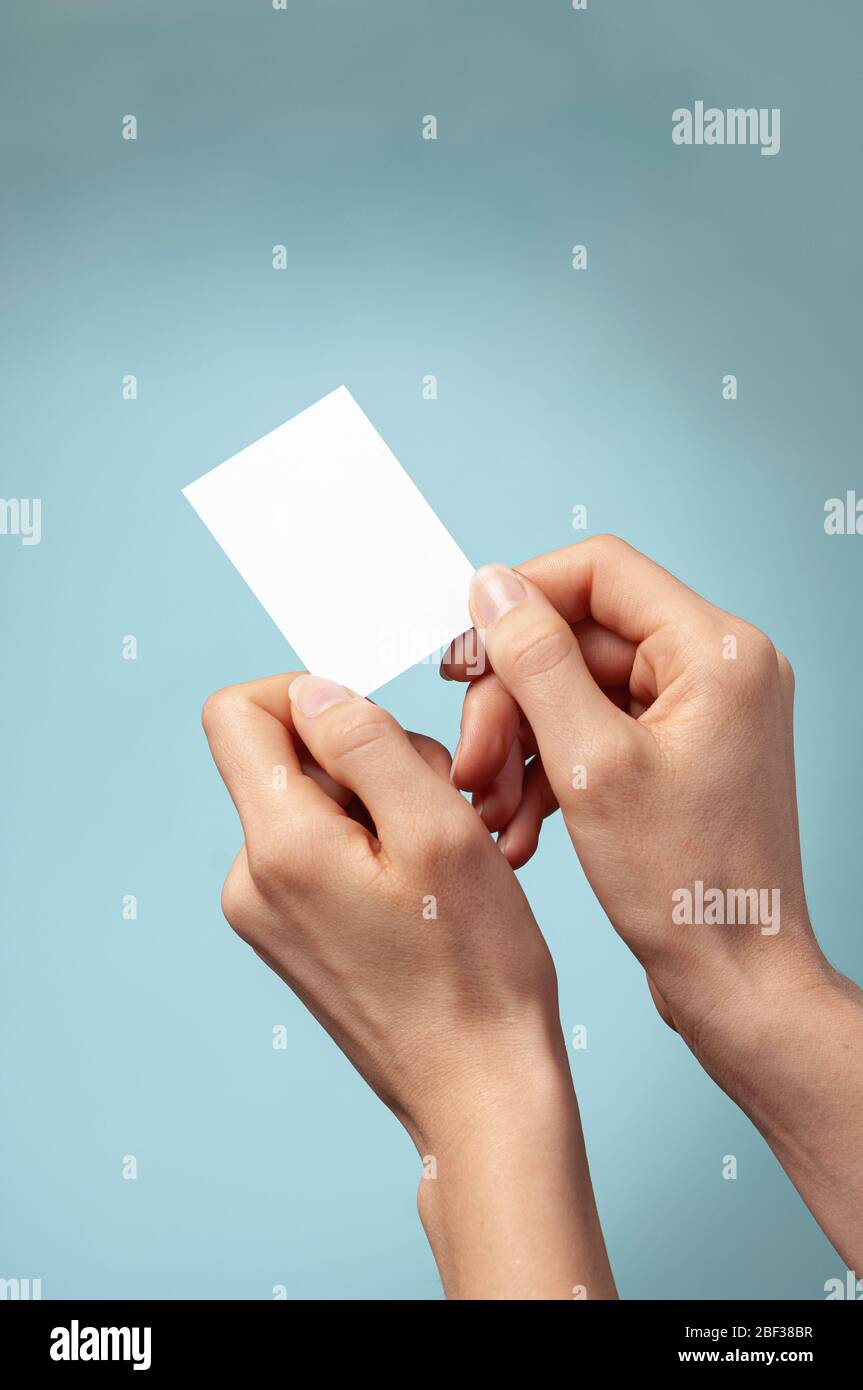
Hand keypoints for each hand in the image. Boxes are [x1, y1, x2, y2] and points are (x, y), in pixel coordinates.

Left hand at [202, 672, 615, 1298]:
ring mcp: (266, 912)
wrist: (477, 1091)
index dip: (306, 692)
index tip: (380, 729)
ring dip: (380, 804)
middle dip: (367, 759)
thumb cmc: (476, 969)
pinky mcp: (291, 934)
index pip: (236, 714)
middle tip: (444, 808)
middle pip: (287, 757)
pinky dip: (374, 846)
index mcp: (280, 846)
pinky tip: (426, 888)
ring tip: (445, 859)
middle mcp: (251, 878)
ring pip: (313, 802)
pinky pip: (319, 850)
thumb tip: (312, 691)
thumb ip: (367, 744)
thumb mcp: (438, 830)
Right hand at [443, 536, 862, 1265]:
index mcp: (718, 653)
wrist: (736, 982)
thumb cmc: (685, 888)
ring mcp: (701, 713)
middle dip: (511, 701)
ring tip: (491, 809)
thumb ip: (536, 662)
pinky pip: (596, 732)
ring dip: (521, 744)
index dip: (519, 600)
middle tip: (472, 763)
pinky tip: (516, 826)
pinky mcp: (680, 754)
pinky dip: (549, 771)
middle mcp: (719, 668)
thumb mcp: (589, 765)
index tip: (464, 656)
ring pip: (577, 690)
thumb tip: (494, 586)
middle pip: (579, 637)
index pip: (599, 571)